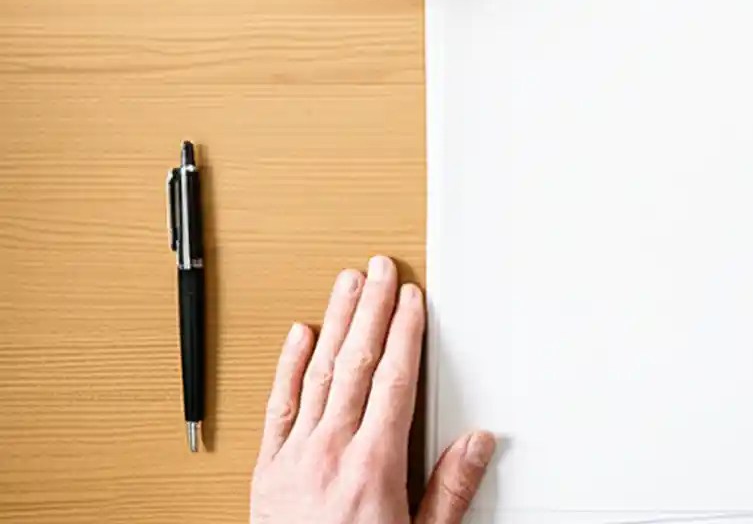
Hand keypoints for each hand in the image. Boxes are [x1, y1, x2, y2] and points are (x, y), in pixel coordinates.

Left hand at [250, 256, 494, 523]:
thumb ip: (450, 490)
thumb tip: (478, 443)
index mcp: (373, 466)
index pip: (393, 380)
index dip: (404, 333)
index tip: (411, 300)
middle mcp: (330, 452)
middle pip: (355, 363)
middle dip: (371, 310)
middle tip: (380, 270)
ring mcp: (294, 457)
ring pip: (317, 373)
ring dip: (334, 323)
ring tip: (346, 285)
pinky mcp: (267, 470)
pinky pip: (277, 406)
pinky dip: (287, 367)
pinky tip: (297, 335)